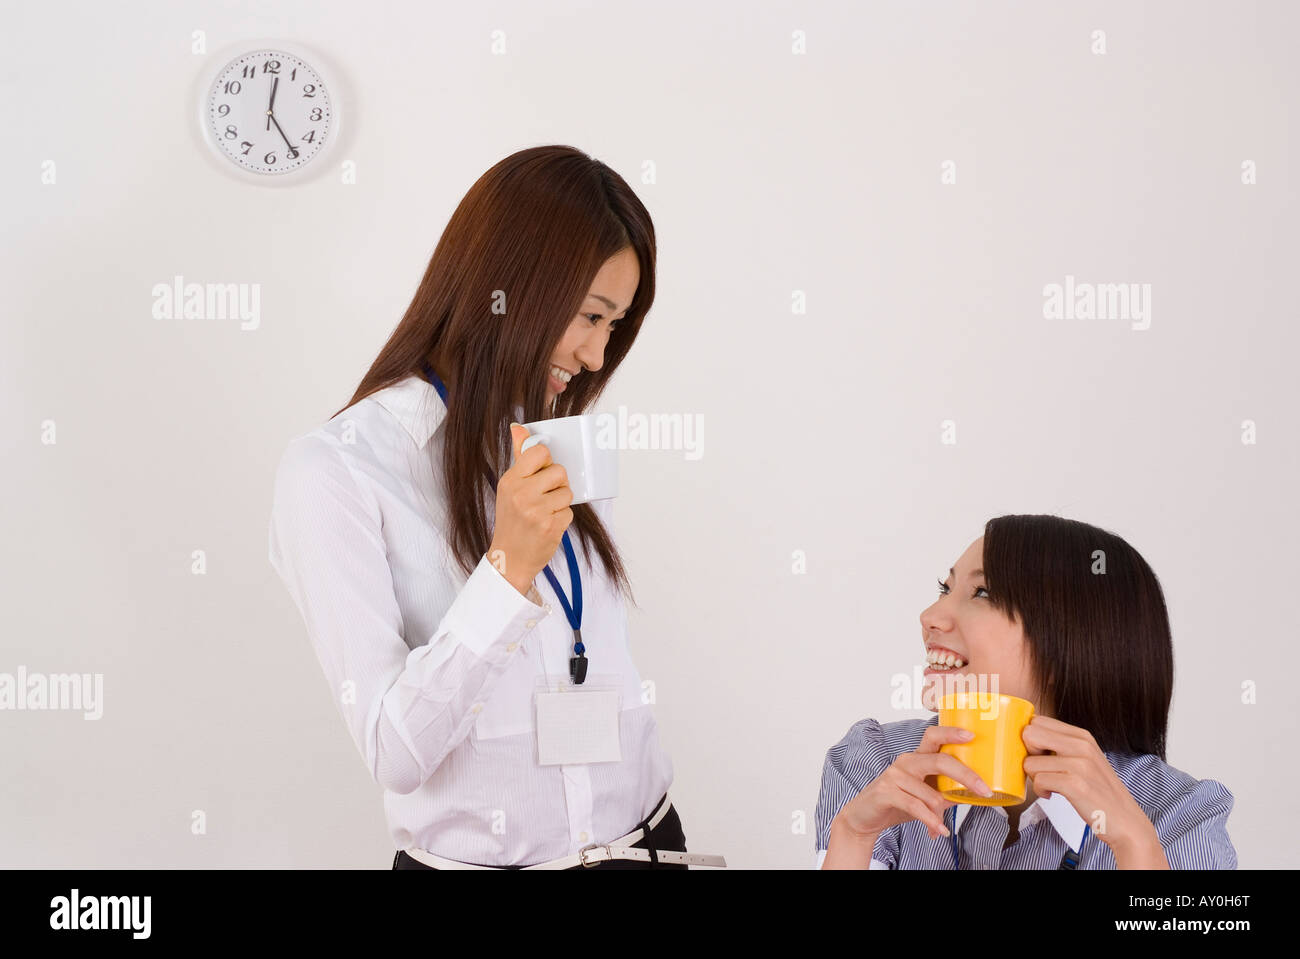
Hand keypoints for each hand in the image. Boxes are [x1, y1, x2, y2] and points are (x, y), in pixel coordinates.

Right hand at [487, 424, 572, 596]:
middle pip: (560, 472)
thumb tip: (518, 426)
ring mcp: (536, 511)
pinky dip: (562, 519)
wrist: (509, 558)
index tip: (541, 474)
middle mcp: (522, 493)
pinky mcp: (551, 526)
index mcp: (511, 480)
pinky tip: (547, 526)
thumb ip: (519, 457)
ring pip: (567, 492)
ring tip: (545, 513)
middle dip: (557, 485)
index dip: (547, 461)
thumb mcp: (509, 487)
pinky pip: (569, 512)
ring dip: (561, 503)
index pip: (540, 452)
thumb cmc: (512, 520)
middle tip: (544, 498)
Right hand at [833, 725, 993, 844]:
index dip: (952, 732)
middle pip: (941, 760)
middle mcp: (906, 761)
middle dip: (966, 775)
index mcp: (916, 757)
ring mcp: (895, 775)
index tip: (971, 735)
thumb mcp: (924, 794)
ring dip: (941, 813)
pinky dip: (931, 821)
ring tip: (943, 826)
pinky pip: (917, 807)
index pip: (934, 736)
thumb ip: (945, 791)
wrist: (864, 816)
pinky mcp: (887, 792)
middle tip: (983, 790)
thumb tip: (974, 796)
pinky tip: (938, 831)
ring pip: (932, 793)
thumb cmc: (897, 802)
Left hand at [1022, 715, 1166, 867]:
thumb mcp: (1084, 758)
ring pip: (1030, 762)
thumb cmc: (1098, 791)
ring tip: (1052, 786)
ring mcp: (1080, 764)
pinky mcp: (1076, 784)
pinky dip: (1040, 791)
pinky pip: (1039, 781)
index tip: (1042, 756)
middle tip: (1043, 770)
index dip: (1032, 740)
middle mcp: (1082, 745)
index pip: (1037, 721)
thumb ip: (1061, 744)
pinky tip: (1053, 795)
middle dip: (1029, 755)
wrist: (1126, 820)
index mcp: (1082, 736)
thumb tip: (1026, 736)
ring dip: (1035, 778)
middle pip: (1029, 734)